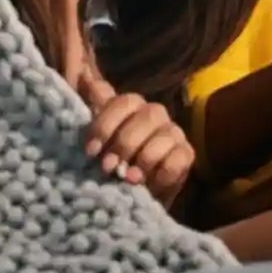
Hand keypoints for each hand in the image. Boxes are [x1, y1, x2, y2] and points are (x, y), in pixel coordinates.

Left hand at [79, 73, 194, 208]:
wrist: (132, 194)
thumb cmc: (112, 162)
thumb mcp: (97, 138)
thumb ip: (93, 109)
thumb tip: (84, 78)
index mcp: (132, 108)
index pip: (123, 102)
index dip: (106, 124)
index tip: (90, 151)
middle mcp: (154, 115)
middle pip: (146, 116)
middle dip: (125, 143)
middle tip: (108, 167)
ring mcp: (174, 134)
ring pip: (165, 135)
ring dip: (145, 158)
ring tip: (129, 179)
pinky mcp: (187, 155)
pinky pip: (180, 158)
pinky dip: (164, 171)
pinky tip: (150, 184)